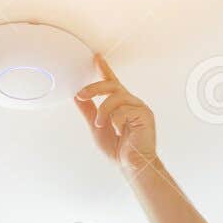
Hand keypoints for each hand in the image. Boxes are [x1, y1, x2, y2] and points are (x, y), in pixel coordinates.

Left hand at [74, 54, 157, 171]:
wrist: (132, 165)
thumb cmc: (119, 149)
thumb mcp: (96, 128)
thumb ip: (88, 112)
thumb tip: (77, 97)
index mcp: (121, 105)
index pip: (112, 83)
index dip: (104, 69)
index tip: (96, 57)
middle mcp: (131, 103)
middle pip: (112, 85)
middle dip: (94, 88)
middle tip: (80, 95)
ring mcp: (139, 108)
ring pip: (116, 97)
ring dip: (103, 111)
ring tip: (101, 124)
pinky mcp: (145, 115)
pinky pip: (124, 110)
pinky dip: (116, 121)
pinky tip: (119, 131)